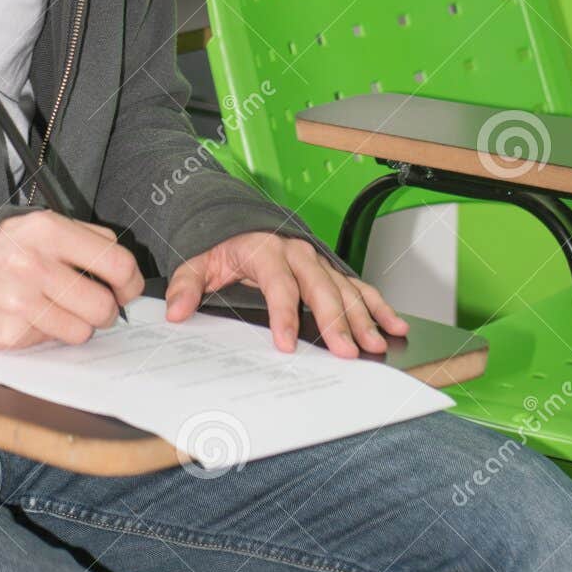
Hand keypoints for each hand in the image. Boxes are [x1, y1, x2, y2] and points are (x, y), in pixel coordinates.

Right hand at [0, 213, 143, 349]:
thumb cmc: (24, 249)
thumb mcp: (55, 228)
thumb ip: (95, 244)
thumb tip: (131, 283)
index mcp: (47, 229)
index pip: (117, 264)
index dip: (131, 283)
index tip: (127, 290)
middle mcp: (28, 263)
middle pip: (102, 306)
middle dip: (105, 310)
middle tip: (91, 303)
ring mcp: (14, 300)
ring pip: (82, 332)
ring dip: (77, 324)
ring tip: (58, 307)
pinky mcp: (4, 332)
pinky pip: (53, 345)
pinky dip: (51, 335)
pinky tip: (36, 318)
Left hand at [163, 232, 408, 357]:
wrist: (237, 220)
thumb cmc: (221, 244)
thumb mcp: (198, 260)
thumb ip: (186, 284)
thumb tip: (176, 311)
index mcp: (266, 250)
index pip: (278, 284)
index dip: (284, 314)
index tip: (286, 343)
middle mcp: (298, 253)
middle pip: (321, 288)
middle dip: (335, 321)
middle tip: (346, 351)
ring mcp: (317, 260)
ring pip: (345, 288)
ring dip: (363, 317)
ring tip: (375, 344)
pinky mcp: (330, 269)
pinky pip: (359, 286)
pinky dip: (379, 305)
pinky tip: (395, 324)